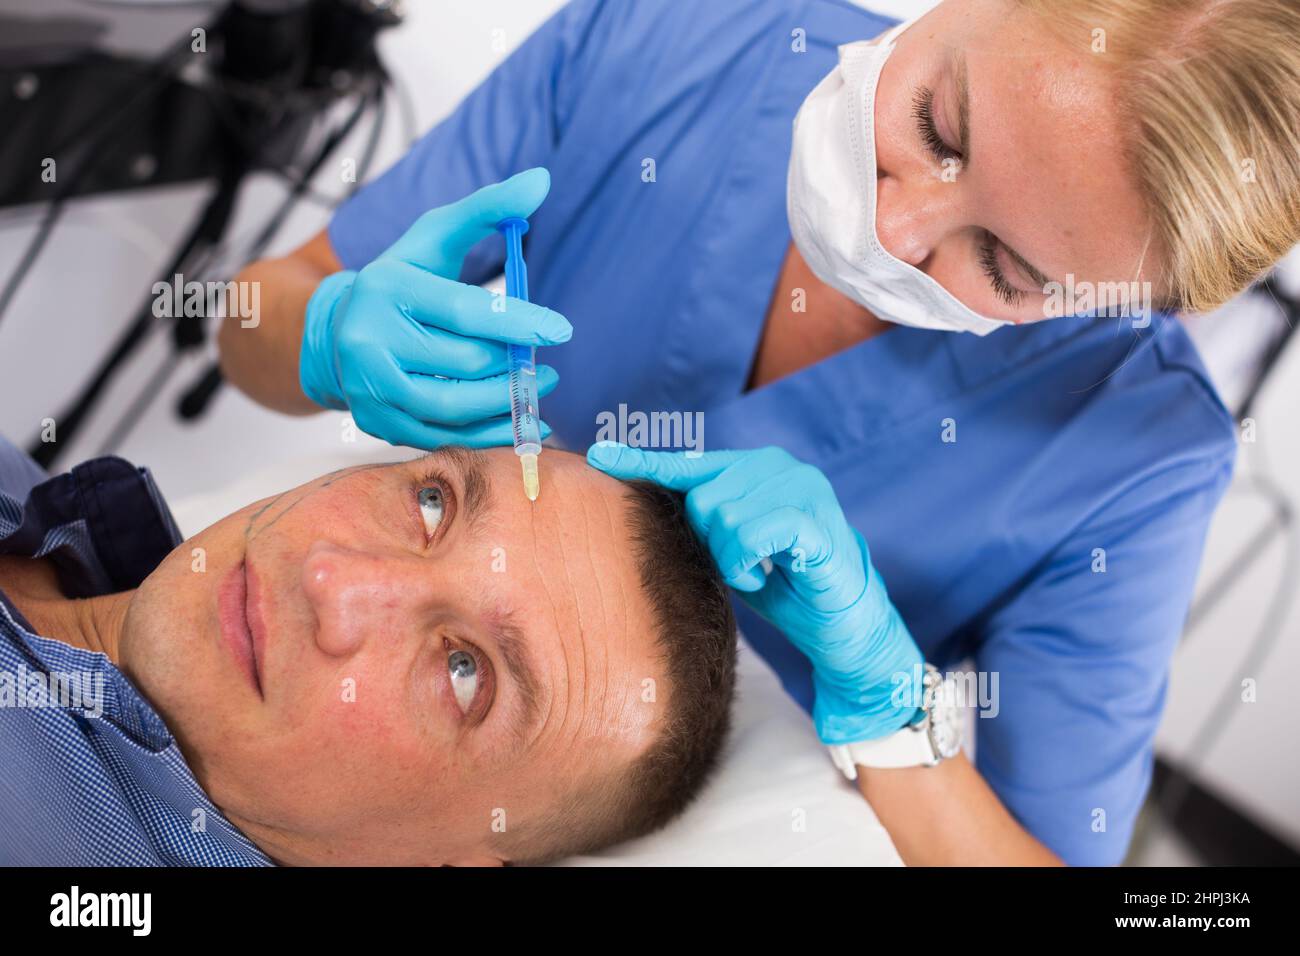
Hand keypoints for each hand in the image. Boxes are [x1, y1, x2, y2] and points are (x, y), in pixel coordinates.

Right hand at [299, 168, 570, 448]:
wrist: (337, 330)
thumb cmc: (402, 278)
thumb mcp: (436, 236)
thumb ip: (489, 208)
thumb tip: (541, 182)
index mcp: (387, 288)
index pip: (465, 311)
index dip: (519, 322)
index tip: (560, 330)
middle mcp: (370, 339)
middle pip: (465, 363)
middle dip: (514, 365)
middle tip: (547, 364)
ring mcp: (370, 386)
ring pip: (455, 407)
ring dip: (507, 402)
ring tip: (539, 390)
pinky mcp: (377, 422)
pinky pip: (443, 436)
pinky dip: (486, 431)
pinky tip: (516, 418)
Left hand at [587, 443, 923, 743]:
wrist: (843, 625)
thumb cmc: (786, 583)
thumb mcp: (731, 547)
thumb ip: (700, 521)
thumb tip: (638, 506)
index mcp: (755, 467)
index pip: (688, 464)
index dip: (642, 463)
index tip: (597, 456)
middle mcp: (779, 466)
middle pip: (703, 499)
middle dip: (713, 544)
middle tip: (747, 566)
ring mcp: (802, 487)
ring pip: (724, 517)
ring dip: (734, 560)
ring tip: (762, 570)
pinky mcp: (815, 518)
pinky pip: (752, 533)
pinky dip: (750, 562)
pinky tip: (771, 573)